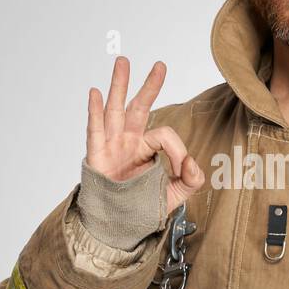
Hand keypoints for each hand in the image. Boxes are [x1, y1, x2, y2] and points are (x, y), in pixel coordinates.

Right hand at [86, 56, 204, 216]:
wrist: (116, 226)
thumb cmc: (140, 206)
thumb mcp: (173, 195)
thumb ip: (190, 180)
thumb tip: (193, 163)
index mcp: (147, 147)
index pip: (165, 135)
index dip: (178, 150)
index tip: (182, 169)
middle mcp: (129, 141)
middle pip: (139, 107)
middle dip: (149, 86)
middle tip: (160, 65)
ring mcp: (111, 145)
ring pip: (116, 109)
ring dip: (119, 85)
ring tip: (123, 62)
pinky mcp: (96, 155)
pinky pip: (95, 130)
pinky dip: (94, 110)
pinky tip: (95, 92)